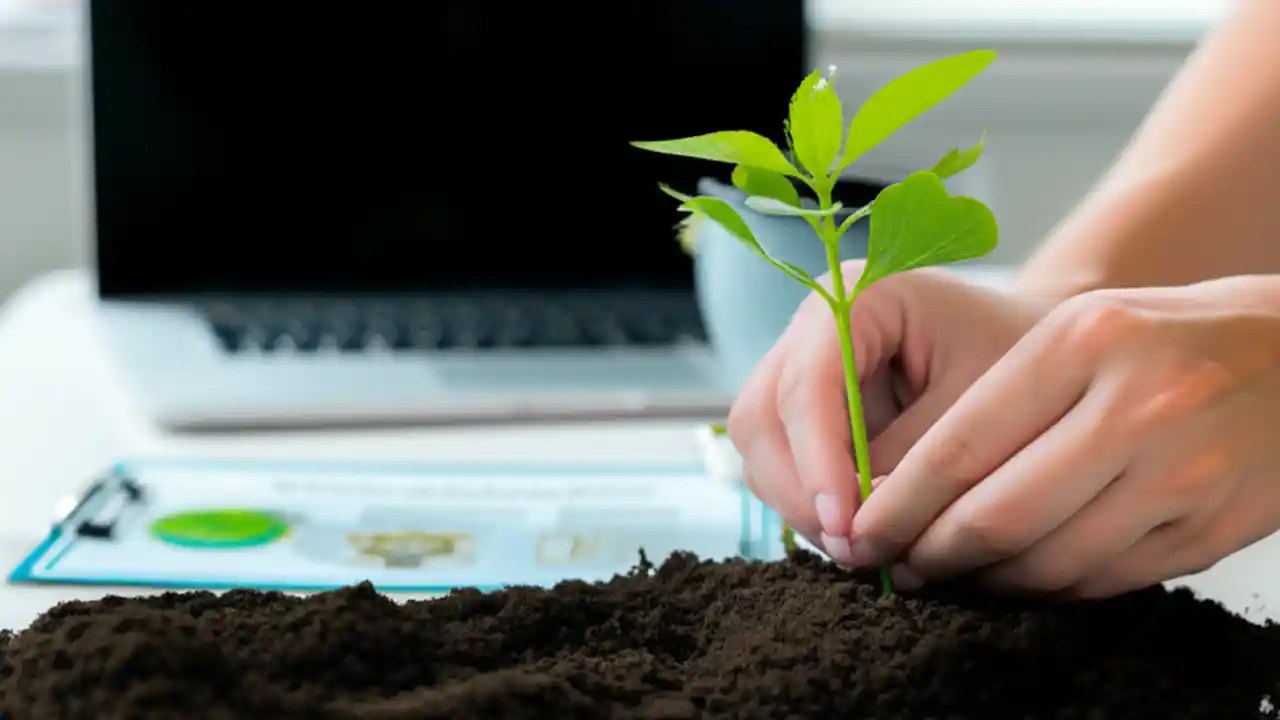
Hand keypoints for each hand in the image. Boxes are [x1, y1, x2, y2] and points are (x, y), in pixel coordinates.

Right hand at [727, 262, 1045, 561]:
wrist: (1050, 356)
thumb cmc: (1028, 366)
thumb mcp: (984, 409)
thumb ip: (918, 462)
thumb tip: (856, 527)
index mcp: (859, 295)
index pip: (808, 379)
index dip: (817, 456)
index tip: (846, 522)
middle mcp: (813, 326)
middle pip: (762, 415)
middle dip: (800, 489)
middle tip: (852, 549)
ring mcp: (802, 367)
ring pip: (762, 447)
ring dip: (802, 504)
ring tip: (862, 549)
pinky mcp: (807, 410)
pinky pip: (782, 464)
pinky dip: (813, 504)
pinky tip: (860, 533)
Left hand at [851, 275, 1279, 597]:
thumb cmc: (1158, 340)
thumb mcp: (1075, 333)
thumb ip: (997, 401)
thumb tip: (900, 486)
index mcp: (1084, 343)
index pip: (963, 444)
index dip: (899, 502)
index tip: (860, 529)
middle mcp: (1136, 408)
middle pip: (999, 515)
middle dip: (930, 552)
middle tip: (894, 565)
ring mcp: (1181, 475)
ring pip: (1048, 561)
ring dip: (983, 580)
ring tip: (945, 574)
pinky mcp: (1209, 531)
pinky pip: (1102, 582)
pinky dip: (1045, 590)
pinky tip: (1013, 578)